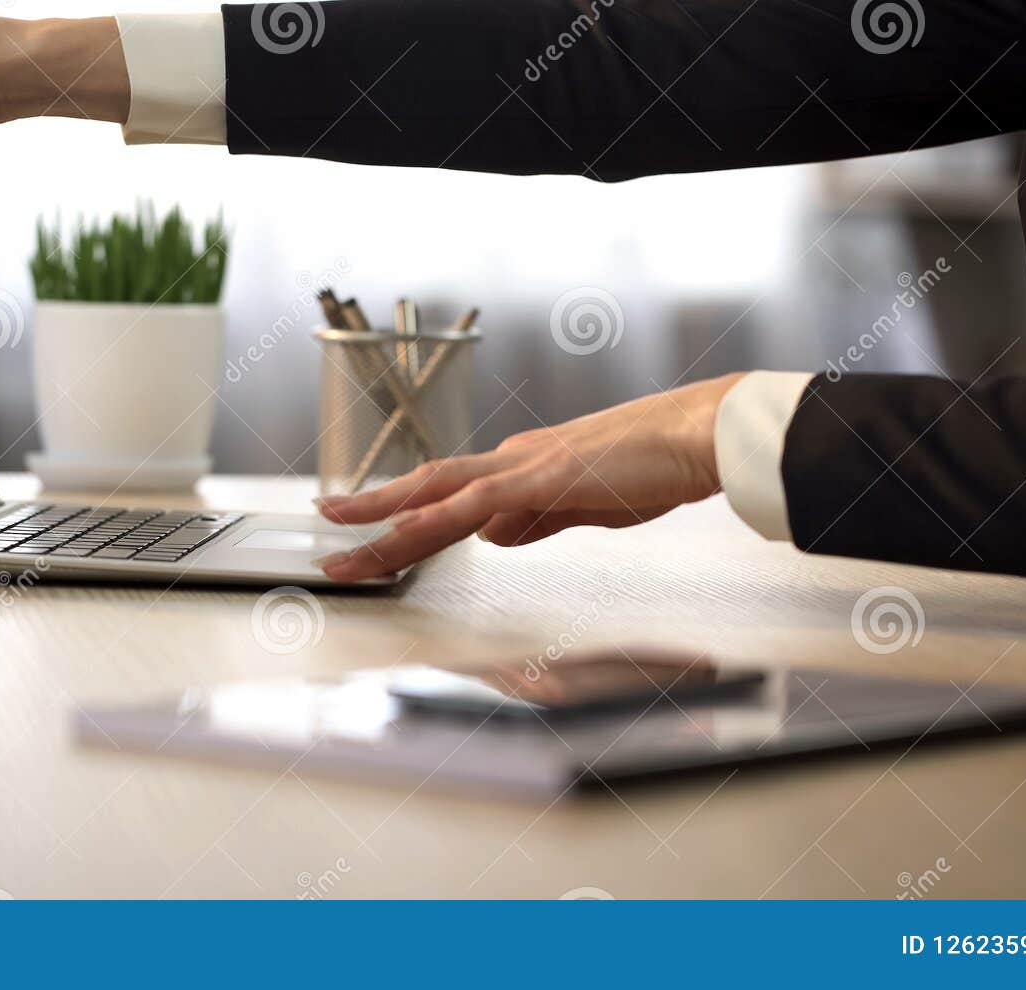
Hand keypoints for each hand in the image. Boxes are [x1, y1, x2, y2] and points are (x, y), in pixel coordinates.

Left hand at [314, 373, 747, 580]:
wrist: (695, 435)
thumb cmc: (655, 466)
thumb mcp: (586, 506)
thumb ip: (538, 520)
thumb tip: (496, 538)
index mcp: (523, 467)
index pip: (450, 494)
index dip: (404, 511)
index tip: (369, 529)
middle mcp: (512, 460)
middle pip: (427, 488)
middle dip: (375, 514)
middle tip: (330, 535)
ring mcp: (524, 465)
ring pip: (438, 494)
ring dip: (388, 522)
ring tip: (344, 545)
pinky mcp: (544, 477)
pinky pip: (477, 501)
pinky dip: (438, 517)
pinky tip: (407, 532)